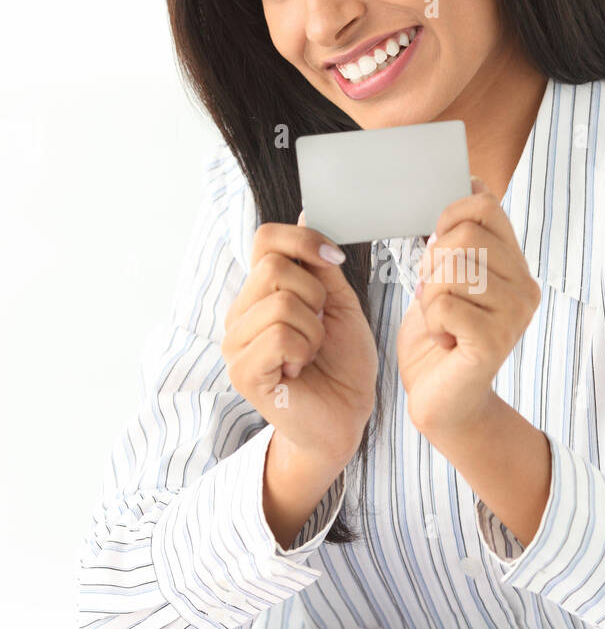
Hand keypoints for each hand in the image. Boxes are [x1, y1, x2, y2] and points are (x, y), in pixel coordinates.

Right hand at [222, 214, 377, 467]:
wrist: (345, 416)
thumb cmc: (342, 363)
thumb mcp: (339, 303)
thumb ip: (319, 264)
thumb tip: (305, 212)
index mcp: (260, 293)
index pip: (266, 238)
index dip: (304, 241)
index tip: (334, 263)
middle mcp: (239, 314)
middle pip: (274, 268)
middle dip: (316, 295)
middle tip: (320, 327)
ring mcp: (235, 343)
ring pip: (280, 303)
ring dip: (313, 329)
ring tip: (311, 352)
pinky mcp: (242, 372)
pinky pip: (278, 336)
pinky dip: (304, 350)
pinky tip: (300, 369)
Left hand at [396, 177, 540, 438]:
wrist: (443, 401)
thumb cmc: (441, 337)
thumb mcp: (448, 277)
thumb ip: (458, 238)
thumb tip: (466, 179)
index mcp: (516, 265)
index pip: (485, 205)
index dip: (449, 214)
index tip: (436, 242)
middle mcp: (525, 286)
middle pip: (465, 235)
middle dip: (432, 264)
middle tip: (436, 295)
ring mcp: (514, 314)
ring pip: (451, 268)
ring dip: (429, 296)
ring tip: (441, 321)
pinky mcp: (494, 341)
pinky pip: (443, 303)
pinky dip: (431, 320)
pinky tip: (446, 340)